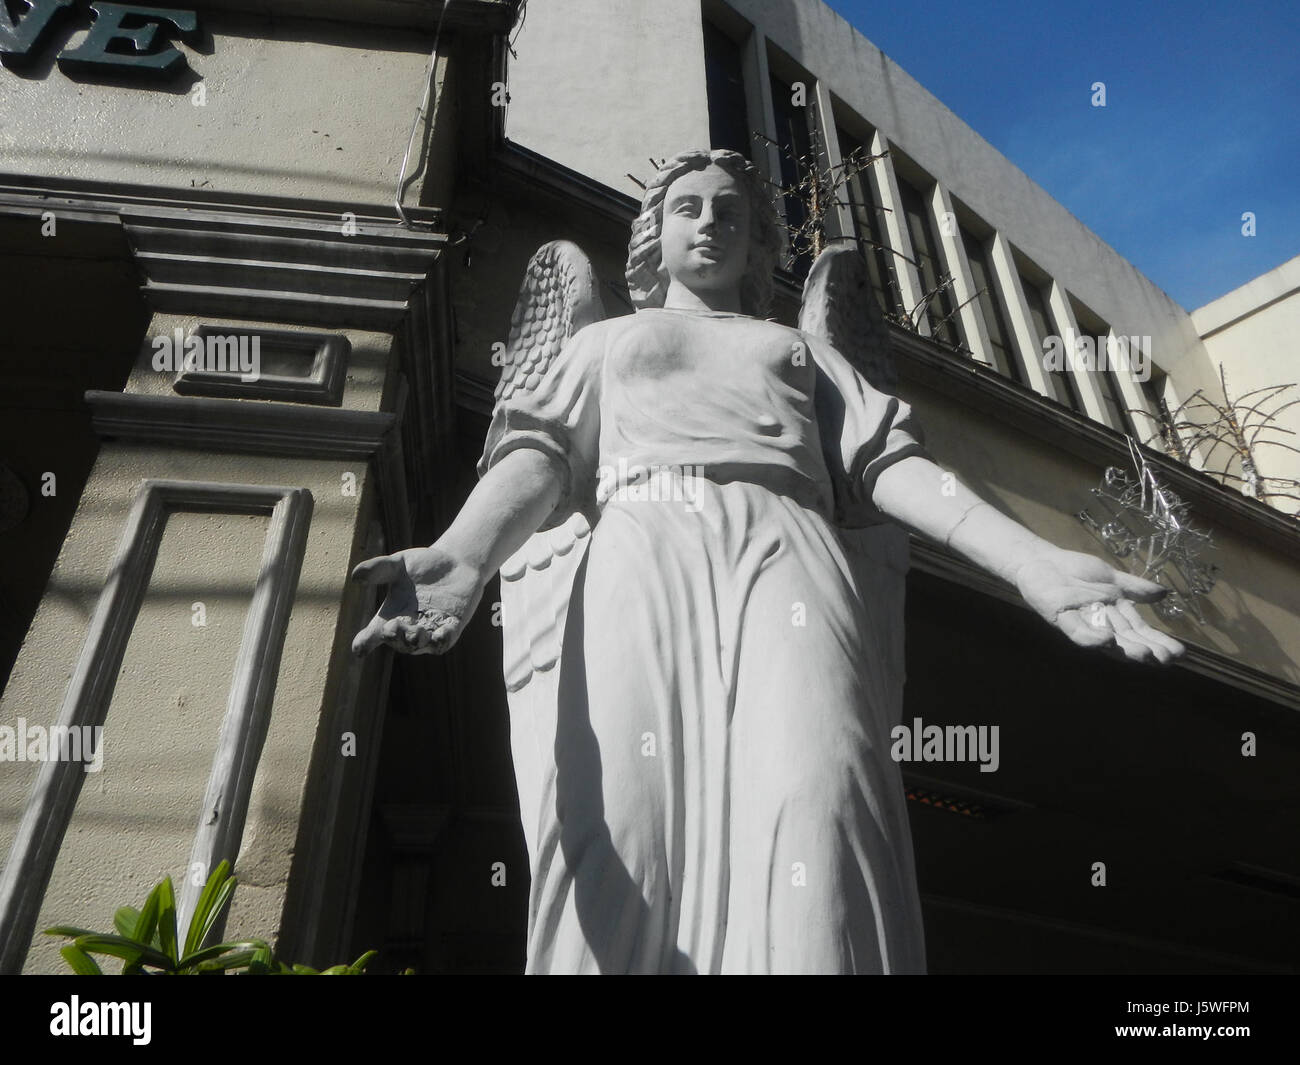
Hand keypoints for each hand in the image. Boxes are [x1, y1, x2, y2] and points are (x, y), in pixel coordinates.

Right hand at [350, 545, 485, 656]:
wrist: (455, 563)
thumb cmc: (420, 566)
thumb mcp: (398, 564)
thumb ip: (379, 569)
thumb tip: (356, 576)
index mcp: (391, 615)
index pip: (374, 634)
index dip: (366, 642)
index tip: (358, 649)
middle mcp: (409, 627)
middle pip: (398, 641)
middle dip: (395, 637)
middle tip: (392, 628)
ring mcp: (431, 629)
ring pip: (421, 644)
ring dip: (417, 641)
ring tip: (416, 632)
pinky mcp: (452, 627)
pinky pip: (446, 640)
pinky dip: (442, 639)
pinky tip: (441, 634)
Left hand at [1013, 547, 1186, 664]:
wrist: (1043, 561)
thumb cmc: (1077, 572)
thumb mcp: (1111, 578)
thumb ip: (1135, 587)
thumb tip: (1164, 594)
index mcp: (1115, 615)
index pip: (1141, 631)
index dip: (1158, 642)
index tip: (1179, 652)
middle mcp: (1101, 622)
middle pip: (1126, 640)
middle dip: (1146, 649)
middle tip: (1164, 659)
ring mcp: (1081, 621)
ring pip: (1105, 640)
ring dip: (1123, 648)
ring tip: (1143, 654)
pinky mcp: (1061, 616)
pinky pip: (1077, 630)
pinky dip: (1091, 636)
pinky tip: (1106, 639)